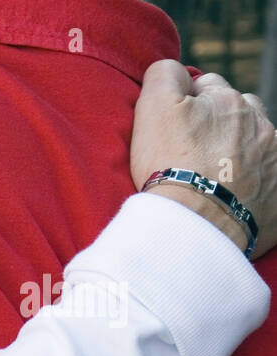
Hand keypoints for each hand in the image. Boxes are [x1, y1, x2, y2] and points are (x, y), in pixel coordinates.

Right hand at [131, 60, 276, 257]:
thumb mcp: (153, 108)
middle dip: (220, 123)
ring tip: (216, 175)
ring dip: (240, 150)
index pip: (208, 85)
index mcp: (227, 100)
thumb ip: (163, 75)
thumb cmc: (169, 165)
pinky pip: (269, 175)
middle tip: (195, 153)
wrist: (195, 223)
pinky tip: (233, 194)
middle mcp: (258, 122)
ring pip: (256, 140)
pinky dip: (255, 180)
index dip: (187, 103)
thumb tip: (174, 70)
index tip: (174, 129)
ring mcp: (273, 155)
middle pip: (238, 110)